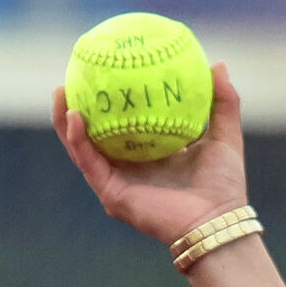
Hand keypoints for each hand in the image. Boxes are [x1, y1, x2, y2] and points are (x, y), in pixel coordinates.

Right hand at [53, 61, 249, 248]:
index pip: (125, 120)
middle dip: (79, 103)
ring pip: (81, 146)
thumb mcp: (225, 137)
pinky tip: (74, 116)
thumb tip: (217, 64)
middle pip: (95, 132)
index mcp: (152, 153)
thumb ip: (223, 103)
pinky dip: (78, 139)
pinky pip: (88, 162)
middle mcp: (131, 167)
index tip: (105, 66)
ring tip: (60, 89)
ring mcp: (119, 181)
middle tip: (73, 72)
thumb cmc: (224, 187)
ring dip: (65, 119)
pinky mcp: (112, 194)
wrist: (218, 222)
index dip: (112, 98)